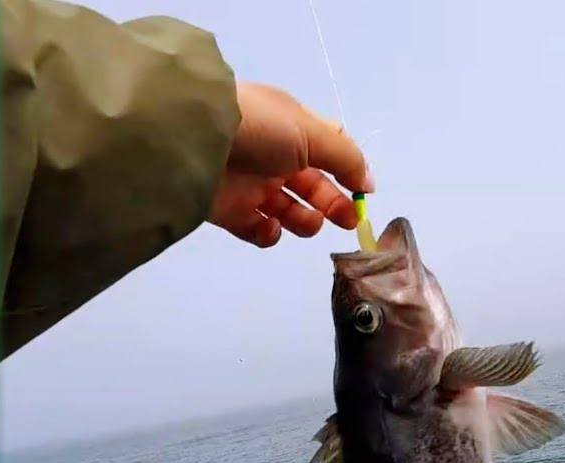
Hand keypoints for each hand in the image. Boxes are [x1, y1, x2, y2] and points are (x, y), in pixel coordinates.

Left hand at [209, 82, 374, 247]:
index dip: (349, 172)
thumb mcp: (311, 132)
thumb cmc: (260, 127)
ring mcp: (251, 185)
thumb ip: (346, 158)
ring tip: (308, 222)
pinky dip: (269, 233)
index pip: (329, 151)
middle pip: (313, 187)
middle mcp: (275, 157)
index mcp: (295, 130)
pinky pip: (257, 229)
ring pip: (289, 211)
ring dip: (305, 221)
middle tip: (347, 220)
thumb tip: (367, 184)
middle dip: (333, 204)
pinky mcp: (230, 212)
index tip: (362, 194)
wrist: (196, 139)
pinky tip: (271, 226)